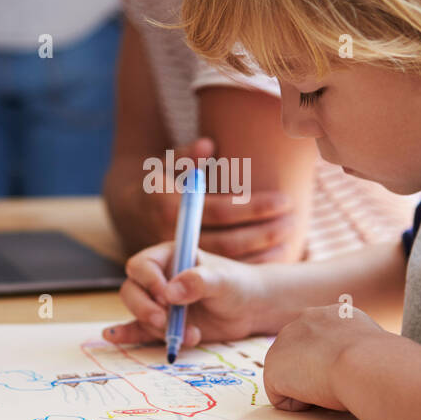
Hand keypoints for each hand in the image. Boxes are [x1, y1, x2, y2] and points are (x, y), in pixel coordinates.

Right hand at [103, 241, 265, 346]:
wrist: (251, 308)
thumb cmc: (237, 284)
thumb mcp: (222, 280)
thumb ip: (197, 281)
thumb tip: (170, 293)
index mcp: (169, 257)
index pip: (142, 265)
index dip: (149, 281)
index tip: (165, 296)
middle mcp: (158, 278)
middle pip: (132, 290)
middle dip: (144, 308)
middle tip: (164, 321)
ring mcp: (159, 303)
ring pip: (137, 313)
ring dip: (157, 328)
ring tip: (189, 334)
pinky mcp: (163, 325)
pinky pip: (138, 330)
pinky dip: (127, 335)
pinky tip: (112, 337)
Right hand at [149, 137, 297, 261]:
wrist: (127, 212)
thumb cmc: (154, 181)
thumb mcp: (163, 163)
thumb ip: (185, 155)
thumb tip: (208, 145)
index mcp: (171, 208)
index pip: (220, 211)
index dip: (253, 208)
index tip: (283, 200)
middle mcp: (174, 237)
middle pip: (227, 242)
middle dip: (263, 233)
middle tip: (293, 221)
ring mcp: (179, 258)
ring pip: (226, 263)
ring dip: (261, 254)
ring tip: (291, 240)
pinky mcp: (185, 270)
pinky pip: (221, 274)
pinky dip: (249, 268)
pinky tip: (272, 259)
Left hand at [263, 305, 388, 411]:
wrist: (362, 361)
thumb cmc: (378, 360)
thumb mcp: (375, 344)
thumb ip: (361, 348)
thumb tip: (367, 364)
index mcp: (334, 313)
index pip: (323, 340)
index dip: (334, 361)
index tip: (349, 371)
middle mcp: (305, 320)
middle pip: (302, 357)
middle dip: (314, 373)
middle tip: (339, 382)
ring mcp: (283, 342)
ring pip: (291, 377)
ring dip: (308, 389)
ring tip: (331, 387)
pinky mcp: (272, 368)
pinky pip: (282, 398)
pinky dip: (299, 404)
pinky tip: (318, 395)